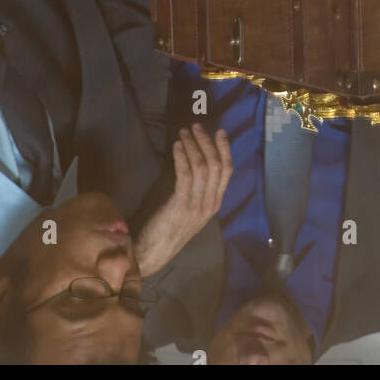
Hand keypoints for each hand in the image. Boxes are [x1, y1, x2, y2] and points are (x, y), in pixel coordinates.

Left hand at [134, 125, 232, 276]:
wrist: (152, 253)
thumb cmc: (168, 228)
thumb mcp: (190, 209)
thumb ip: (197, 190)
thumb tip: (196, 160)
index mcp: (215, 204)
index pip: (227, 171)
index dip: (225, 149)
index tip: (219, 131)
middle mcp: (210, 204)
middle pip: (216, 165)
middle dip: (206, 142)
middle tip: (196, 127)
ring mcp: (197, 206)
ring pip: (202, 167)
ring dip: (193, 146)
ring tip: (183, 133)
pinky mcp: (181, 206)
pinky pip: (185, 176)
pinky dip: (182, 158)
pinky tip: (177, 146)